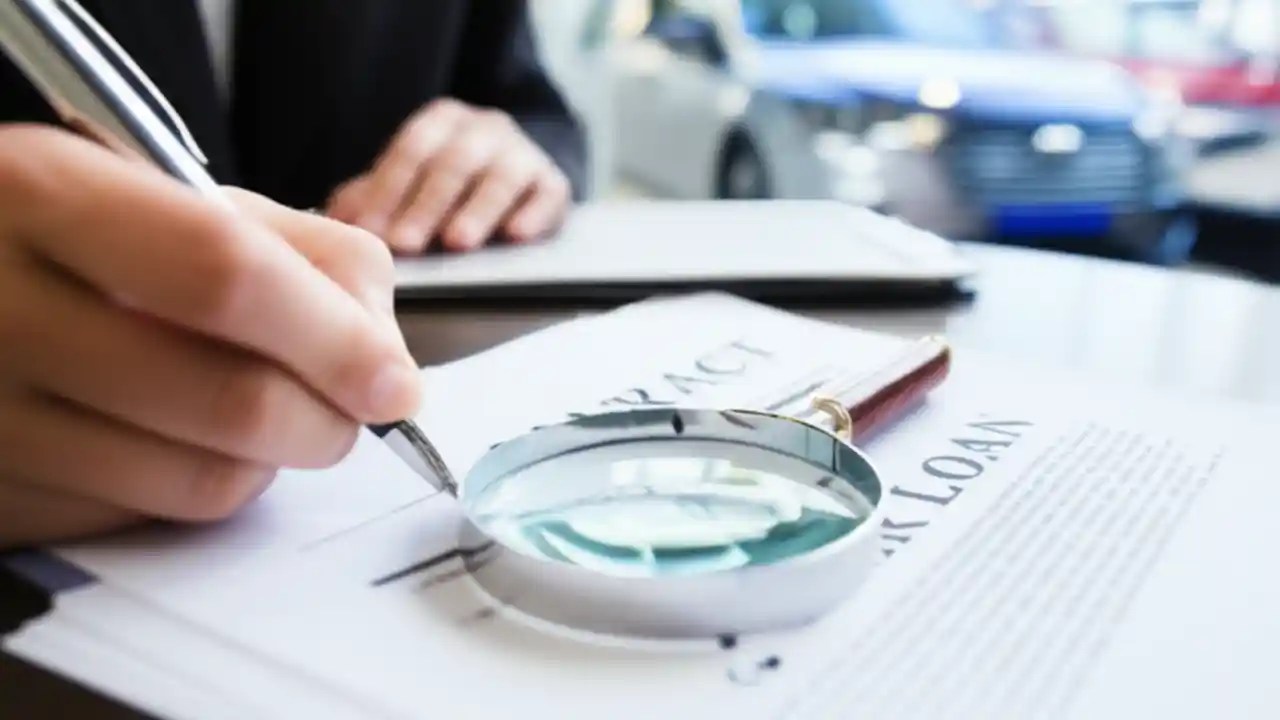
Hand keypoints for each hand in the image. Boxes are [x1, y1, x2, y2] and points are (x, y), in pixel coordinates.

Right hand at [0, 125, 421, 547]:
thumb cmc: (81, 232)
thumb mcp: (176, 195)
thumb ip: (304, 252)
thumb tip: (386, 362)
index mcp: (46, 197)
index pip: (229, 278)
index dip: (336, 338)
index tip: (394, 382)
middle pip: (232, 401)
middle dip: (329, 419)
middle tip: (348, 409)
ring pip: (203, 483)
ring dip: (272, 460)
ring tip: (259, 410)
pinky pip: (149, 520)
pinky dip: (197, 486)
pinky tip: (177, 436)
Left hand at [326, 99, 571, 253]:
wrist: (517, 177)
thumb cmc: (446, 189)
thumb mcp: (405, 183)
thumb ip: (368, 200)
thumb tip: (329, 226)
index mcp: (442, 122)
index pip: (412, 150)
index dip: (388, 190)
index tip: (369, 229)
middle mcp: (485, 129)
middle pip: (453, 165)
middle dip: (426, 206)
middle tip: (405, 244)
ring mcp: (524, 154)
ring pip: (501, 178)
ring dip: (478, 210)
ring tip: (458, 242)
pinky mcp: (555, 183)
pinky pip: (548, 195)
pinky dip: (534, 215)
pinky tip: (517, 236)